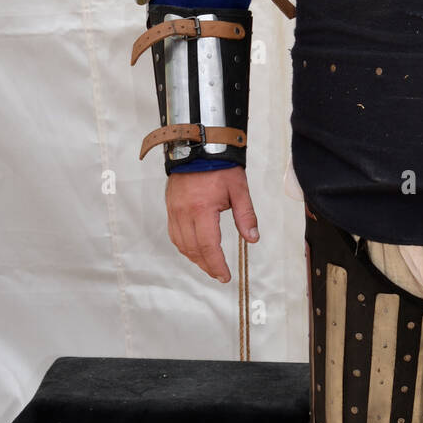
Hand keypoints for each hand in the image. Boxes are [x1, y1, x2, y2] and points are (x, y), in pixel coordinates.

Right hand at [165, 167, 257, 282]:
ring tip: (209, 264)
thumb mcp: (239, 190)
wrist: (200, 147)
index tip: (225, 276)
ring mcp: (174, 210)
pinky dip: (184, 246)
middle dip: (207, 265)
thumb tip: (252, 238)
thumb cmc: (221, 167)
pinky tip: (194, 249)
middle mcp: (184, 212)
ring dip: (194, 258)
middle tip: (219, 274)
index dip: (217, 264)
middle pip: (193, 249)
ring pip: (181, 244)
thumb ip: (246, 216)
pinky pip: (174, 234)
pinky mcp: (170, 207)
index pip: (209, 246)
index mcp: (203, 209)